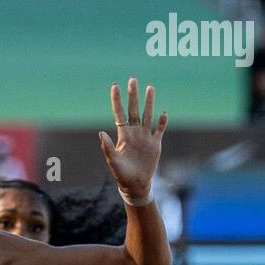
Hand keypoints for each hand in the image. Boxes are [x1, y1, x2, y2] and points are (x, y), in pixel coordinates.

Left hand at [98, 78, 166, 200]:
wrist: (136, 185)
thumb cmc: (122, 174)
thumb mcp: (113, 161)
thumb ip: (107, 147)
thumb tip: (100, 133)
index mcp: (123, 135)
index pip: (119, 113)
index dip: (117, 100)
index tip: (115, 86)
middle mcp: (134, 133)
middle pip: (134, 110)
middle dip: (133, 95)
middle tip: (133, 79)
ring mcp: (145, 137)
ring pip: (148, 115)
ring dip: (149, 102)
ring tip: (150, 88)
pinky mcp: (155, 144)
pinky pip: (160, 129)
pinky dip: (162, 121)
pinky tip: (163, 113)